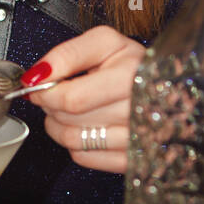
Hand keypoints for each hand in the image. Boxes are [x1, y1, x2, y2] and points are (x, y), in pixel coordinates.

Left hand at [20, 27, 145, 173]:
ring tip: (68, 108)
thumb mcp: (105, 42)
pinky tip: (84, 125)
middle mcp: (140, 112)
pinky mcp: (132, 161)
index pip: (73, 98)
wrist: (166, 86)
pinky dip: (75, 143)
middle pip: (70, 119)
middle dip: (52, 104)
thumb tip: (37, 75)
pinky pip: (84, 158)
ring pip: (74, 140)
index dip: (46, 92)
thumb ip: (68, 54)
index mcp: (133, 77)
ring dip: (59, 124)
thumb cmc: (133, 63)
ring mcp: (138, 140)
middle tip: (56, 92)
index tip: (38, 85)